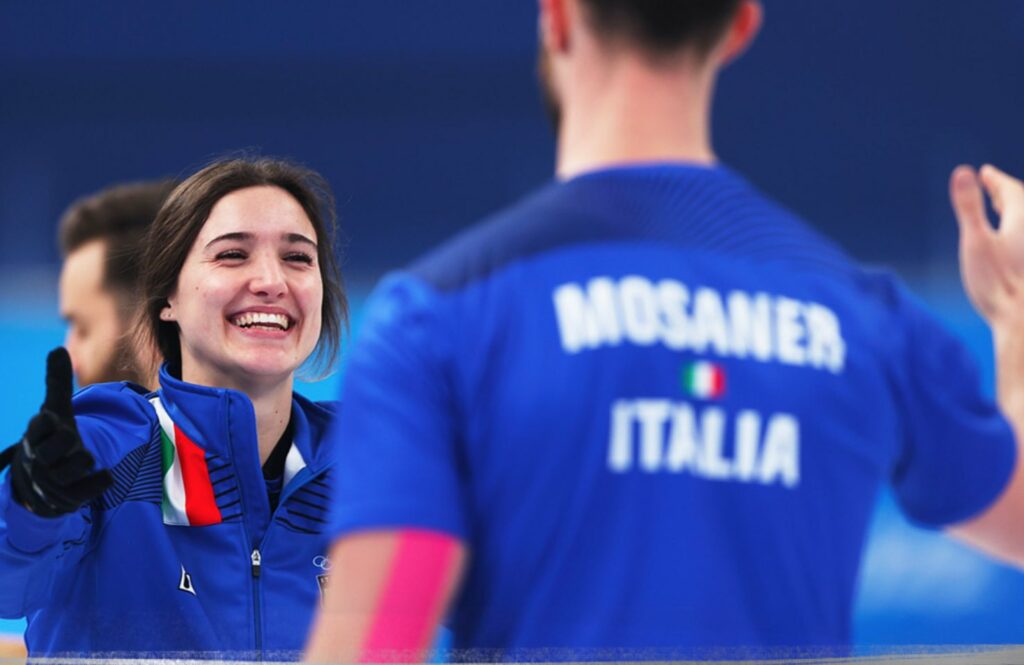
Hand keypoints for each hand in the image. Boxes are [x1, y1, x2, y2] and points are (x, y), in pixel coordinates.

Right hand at [8, 348, 111, 516]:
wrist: (39, 483)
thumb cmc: (51, 438)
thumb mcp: (56, 410)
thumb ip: (57, 383)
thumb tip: (57, 348)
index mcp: (37, 435)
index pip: (39, 426)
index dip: (46, 422)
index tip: (49, 417)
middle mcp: (41, 458)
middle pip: (56, 447)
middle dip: (67, 441)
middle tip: (71, 438)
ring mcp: (52, 479)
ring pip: (72, 467)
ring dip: (83, 460)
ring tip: (85, 458)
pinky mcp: (68, 498)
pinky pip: (88, 490)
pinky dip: (99, 481)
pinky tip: (105, 475)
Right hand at [950, 164, 1023, 328]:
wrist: (1023, 322)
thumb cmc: (998, 284)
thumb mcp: (975, 243)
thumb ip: (969, 207)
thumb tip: (962, 170)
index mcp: (1021, 220)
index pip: (1010, 190)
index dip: (995, 180)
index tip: (984, 172)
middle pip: (1022, 204)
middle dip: (1006, 192)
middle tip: (991, 185)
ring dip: (1013, 211)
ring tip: (1001, 209)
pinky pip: (1023, 239)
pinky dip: (1015, 230)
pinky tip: (1009, 243)